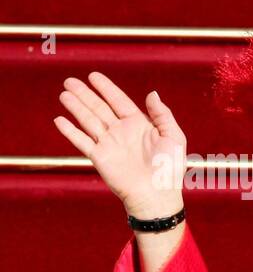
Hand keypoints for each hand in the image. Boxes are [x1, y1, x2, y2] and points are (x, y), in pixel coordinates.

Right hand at [53, 71, 187, 217]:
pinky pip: (82, 141)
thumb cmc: (169, 169)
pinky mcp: (99, 157)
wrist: (157, 195)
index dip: (106, 88)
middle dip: (84, 94)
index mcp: (139, 125)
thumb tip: (152, 93)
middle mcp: (121, 132)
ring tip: (64, 94)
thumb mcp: (173, 137)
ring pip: (88, 121)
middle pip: (98, 108)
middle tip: (69, 81)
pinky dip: (70, 131)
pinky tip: (60, 120)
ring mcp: (109, 144)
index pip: (119, 101)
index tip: (93, 76)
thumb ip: (163, 115)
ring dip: (75, 107)